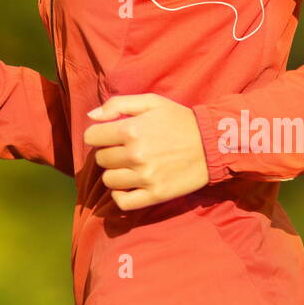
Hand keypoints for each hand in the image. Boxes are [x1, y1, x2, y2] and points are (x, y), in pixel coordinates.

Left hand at [83, 94, 209, 210]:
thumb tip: (91, 116)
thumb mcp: (151, 102)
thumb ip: (117, 104)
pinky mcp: (155, 194)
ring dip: (115, 173)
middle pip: (100, 159)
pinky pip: (123, 202)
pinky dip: (120, 196)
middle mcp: (135, 155)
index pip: (91, 137)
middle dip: (108, 153)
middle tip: (124, 150)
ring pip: (109, 180)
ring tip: (129, 166)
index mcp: (131, 129)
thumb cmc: (179, 120)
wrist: (212, 144)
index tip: (109, 135)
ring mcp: (145, 177)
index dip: (98, 135)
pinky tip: (128, 186)